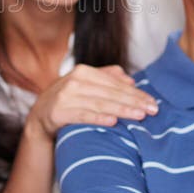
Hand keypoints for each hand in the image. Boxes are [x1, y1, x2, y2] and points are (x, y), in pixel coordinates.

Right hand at [26, 64, 157, 139]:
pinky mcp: (57, 112)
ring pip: (99, 103)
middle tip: (153, 111)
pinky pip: (82, 115)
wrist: (40, 118)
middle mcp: (74, 80)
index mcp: (83, 71)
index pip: (115, 83)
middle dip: (133, 101)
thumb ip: (106, 78)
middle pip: (110, 92)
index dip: (136, 93)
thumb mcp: (85, 86)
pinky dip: (98, 118)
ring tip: (139, 116)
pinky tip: (113, 121)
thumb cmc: (68, 101)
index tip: (153, 103)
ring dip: (122, 109)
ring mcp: (65, 96)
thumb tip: (131, 80)